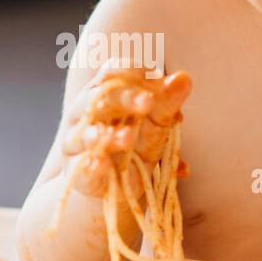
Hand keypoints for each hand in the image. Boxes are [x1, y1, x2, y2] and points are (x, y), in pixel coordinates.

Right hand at [59, 62, 191, 199]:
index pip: (112, 73)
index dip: (133, 72)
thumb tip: (183, 78)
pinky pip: (82, 168)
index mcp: (103, 93)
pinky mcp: (78, 174)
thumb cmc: (137, 146)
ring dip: (109, 135)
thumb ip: (168, 102)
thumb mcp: (157, 123)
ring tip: (128, 138)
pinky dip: (91, 166)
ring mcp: (78, 143)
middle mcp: (85, 114)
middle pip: (100, 98)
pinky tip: (103, 164)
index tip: (156, 78)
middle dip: (125, 98)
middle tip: (149, 102)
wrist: (121, 187)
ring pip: (88, 134)